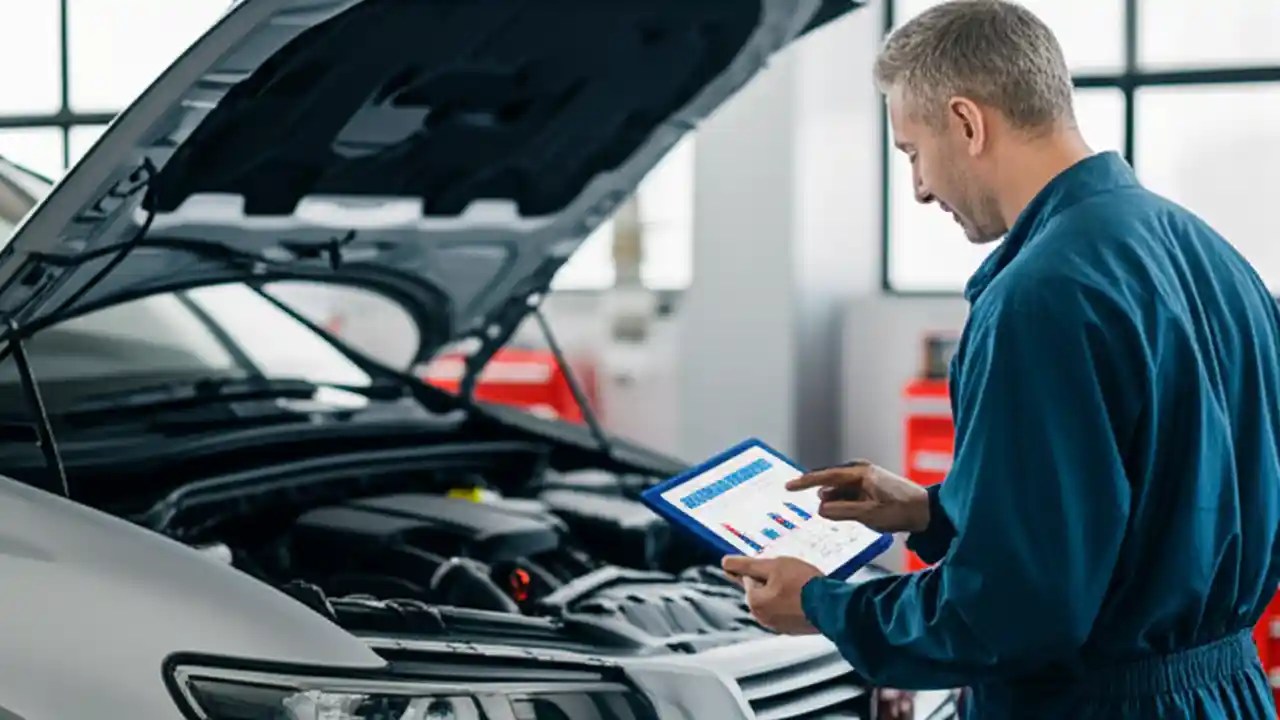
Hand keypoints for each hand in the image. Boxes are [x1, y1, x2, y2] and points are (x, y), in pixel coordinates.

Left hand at [721, 555, 822, 634]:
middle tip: (792, 575)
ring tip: (801, 585)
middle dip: (773, 581)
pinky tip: (806, 597)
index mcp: (754, 603)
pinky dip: (793, 603)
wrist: (831, 606)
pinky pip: (787, 612)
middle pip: (761, 591)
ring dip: (783, 592)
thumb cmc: (802, 583)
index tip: (779, 568)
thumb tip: (724, 562)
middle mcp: (762, 618)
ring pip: (774, 601)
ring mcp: (778, 626)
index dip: (764, 569)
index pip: (749, 578)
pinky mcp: (793, 630)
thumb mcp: (773, 566)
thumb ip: (747, 565)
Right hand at [785, 460, 929, 533]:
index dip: (806, 482)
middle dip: (820, 494)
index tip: (788, 487)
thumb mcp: (869, 515)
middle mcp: (861, 472)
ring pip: (840, 490)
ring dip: (834, 502)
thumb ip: (842, 511)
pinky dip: (842, 503)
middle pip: (831, 482)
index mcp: (860, 474)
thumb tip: (820, 509)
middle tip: (807, 504)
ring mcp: (866, 479)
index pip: (826, 476)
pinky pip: (848, 494)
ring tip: (836, 514)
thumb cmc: (900, 511)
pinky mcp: (870, 487)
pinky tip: (842, 513)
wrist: (926, 511)